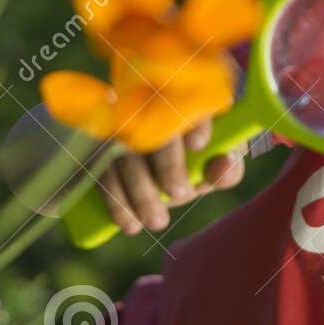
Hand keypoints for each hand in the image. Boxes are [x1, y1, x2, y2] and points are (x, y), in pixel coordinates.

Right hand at [99, 119, 246, 234]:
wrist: (154, 144)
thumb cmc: (193, 153)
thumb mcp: (214, 157)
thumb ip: (225, 166)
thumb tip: (223, 166)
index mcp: (184, 101)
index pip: (189, 105)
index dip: (194, 123)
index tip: (198, 145)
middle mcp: (148, 107)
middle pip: (155, 132)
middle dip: (168, 166)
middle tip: (180, 195)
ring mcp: (119, 126)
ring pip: (124, 155)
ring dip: (139, 191)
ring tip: (157, 221)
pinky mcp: (97, 148)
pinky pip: (100, 173)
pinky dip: (115, 201)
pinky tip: (128, 223)